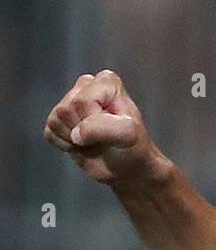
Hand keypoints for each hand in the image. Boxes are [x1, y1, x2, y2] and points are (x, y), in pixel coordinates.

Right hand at [44, 70, 167, 186]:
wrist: (127, 168)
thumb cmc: (132, 148)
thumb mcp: (129, 135)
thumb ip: (104, 127)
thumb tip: (76, 133)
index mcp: (106, 82)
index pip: (83, 101)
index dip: (95, 121)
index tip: (113, 129)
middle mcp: (86, 86)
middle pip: (66, 109)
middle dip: (85, 131)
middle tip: (103, 137)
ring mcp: (69, 101)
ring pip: (56, 120)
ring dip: (75, 139)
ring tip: (94, 140)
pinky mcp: (57, 120)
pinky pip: (50, 132)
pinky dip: (66, 145)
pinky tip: (82, 144)